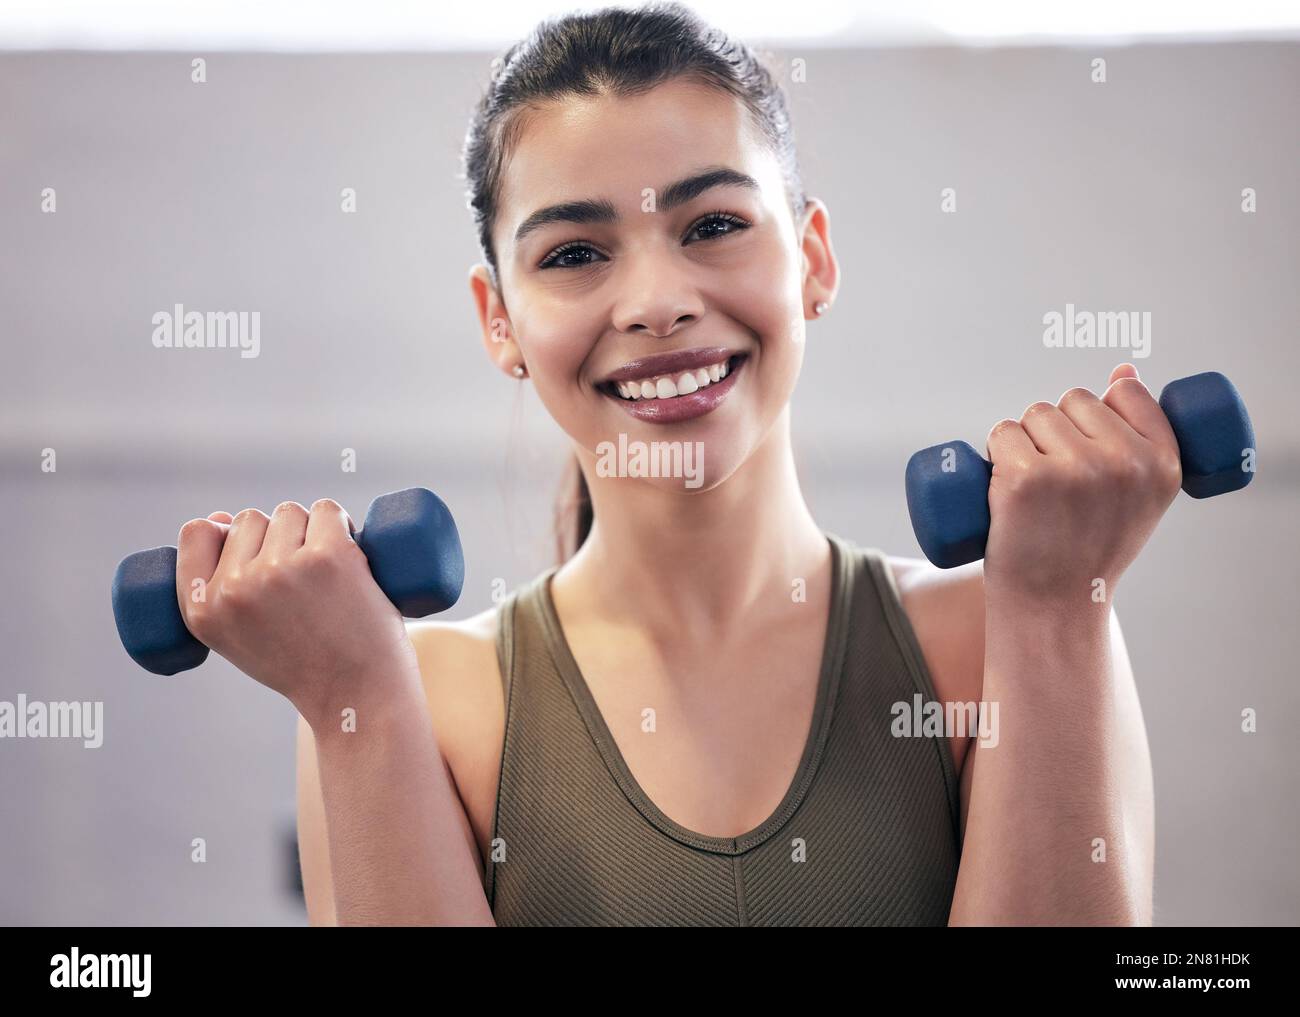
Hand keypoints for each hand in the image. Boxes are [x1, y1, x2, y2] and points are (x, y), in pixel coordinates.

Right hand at [175, 499, 420, 724]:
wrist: (359, 696)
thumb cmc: (306, 665)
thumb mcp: (240, 638)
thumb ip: (220, 586)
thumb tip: (219, 517)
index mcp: (202, 611)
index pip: (197, 533)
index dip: (225, 530)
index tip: (254, 547)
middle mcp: (235, 589)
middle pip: (250, 519)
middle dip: (277, 538)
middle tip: (303, 582)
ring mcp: (280, 569)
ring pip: (290, 513)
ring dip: (311, 531)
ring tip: (327, 576)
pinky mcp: (328, 556)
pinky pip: (328, 510)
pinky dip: (341, 523)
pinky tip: (349, 553)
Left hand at [982, 363, 1183, 608]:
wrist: (1051, 606)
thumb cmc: (1088, 547)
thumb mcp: (1135, 494)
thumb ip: (1138, 432)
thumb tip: (1123, 371)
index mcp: (1163, 463)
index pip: (1125, 392)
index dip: (1098, 415)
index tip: (1090, 454)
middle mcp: (1124, 463)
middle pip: (1072, 400)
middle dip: (1057, 431)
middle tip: (1058, 486)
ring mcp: (1074, 469)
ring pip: (1034, 414)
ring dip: (1024, 441)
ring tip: (1035, 492)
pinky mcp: (1025, 478)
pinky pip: (1001, 433)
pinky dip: (994, 453)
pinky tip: (1006, 490)